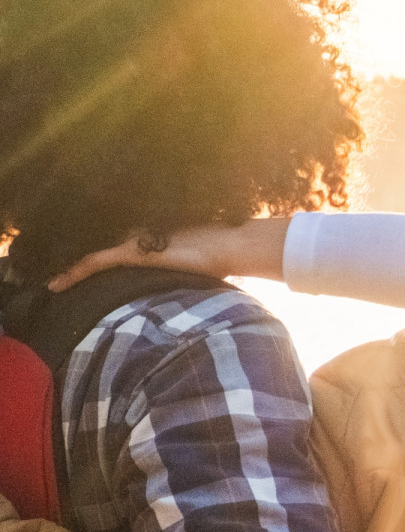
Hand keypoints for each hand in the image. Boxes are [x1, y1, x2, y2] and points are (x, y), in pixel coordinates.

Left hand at [48, 218, 291, 292]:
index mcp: (150, 243)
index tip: (73, 274)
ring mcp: (133, 244)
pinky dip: (74, 273)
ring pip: (92, 257)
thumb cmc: (220, 258)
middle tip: (52, 280)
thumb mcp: (194, 269)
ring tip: (49, 283)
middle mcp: (137, 239)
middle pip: (99, 250)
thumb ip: (181, 275)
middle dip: (75, 262)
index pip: (114, 251)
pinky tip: (55, 285)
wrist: (228, 245)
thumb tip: (189, 292)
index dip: (92, 263)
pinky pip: (95, 263)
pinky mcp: (132, 252)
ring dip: (71, 270)